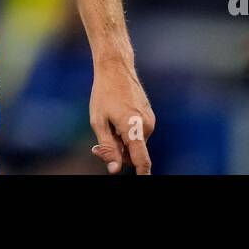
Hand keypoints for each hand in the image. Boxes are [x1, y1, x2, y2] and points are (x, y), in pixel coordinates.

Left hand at [88, 59, 154, 174]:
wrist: (116, 67)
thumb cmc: (104, 93)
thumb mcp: (99, 122)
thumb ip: (108, 148)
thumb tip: (115, 170)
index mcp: (134, 128)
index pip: (142, 161)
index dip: (141, 175)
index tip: (141, 181)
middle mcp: (147, 126)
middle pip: (133, 154)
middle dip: (118, 154)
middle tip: (98, 145)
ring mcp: (150, 120)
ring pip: (134, 144)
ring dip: (121, 142)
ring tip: (109, 123)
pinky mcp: (149, 116)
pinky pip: (137, 134)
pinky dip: (127, 134)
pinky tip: (116, 118)